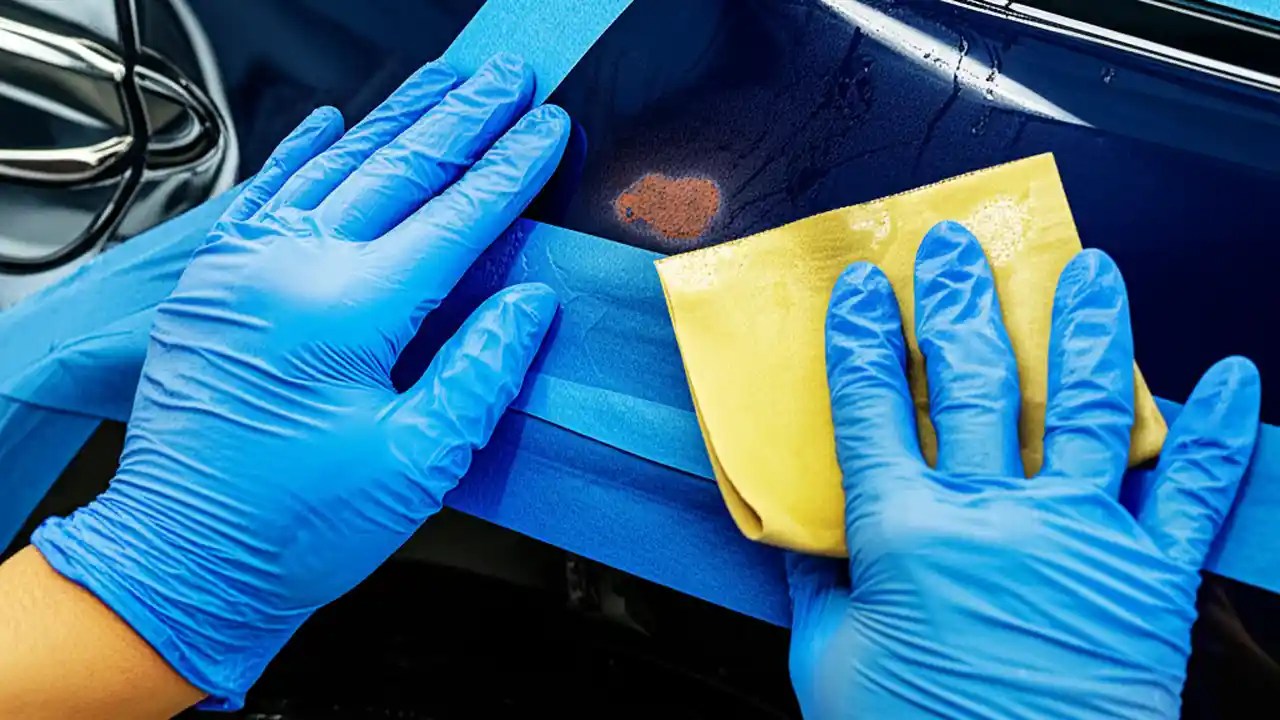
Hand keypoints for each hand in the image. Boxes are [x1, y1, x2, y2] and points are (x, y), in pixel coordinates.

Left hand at [30, 53, 568, 708]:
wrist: (182, 561)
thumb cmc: (298, 527)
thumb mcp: (417, 462)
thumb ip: (480, 368)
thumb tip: (530, 302)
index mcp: (344, 314)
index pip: (452, 221)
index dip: (509, 171)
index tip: (549, 129)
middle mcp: (286, 271)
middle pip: (395, 172)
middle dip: (463, 120)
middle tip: (509, 78)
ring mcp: (238, 270)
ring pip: (332, 168)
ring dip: (396, 118)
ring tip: (446, 80)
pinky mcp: (211, 286)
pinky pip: (262, 195)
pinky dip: (300, 152)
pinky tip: (330, 120)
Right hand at [786, 221, 1260, 718]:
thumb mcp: (830, 668)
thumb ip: (817, 593)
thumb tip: (798, 540)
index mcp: (904, 534)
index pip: (873, 407)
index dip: (864, 339)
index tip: (863, 289)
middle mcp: (994, 515)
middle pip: (977, 381)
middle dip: (962, 302)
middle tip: (956, 247)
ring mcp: (1081, 539)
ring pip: (1088, 406)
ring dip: (1087, 328)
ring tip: (1089, 270)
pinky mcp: (1152, 580)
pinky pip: (1194, 493)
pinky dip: (1216, 433)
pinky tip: (1234, 378)